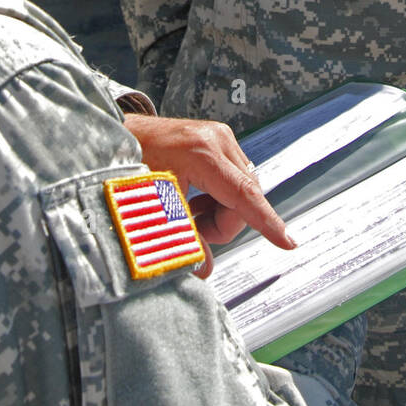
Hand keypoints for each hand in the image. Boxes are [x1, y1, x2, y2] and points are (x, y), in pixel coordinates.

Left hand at [123, 114, 295, 278]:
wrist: (118, 134)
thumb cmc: (129, 164)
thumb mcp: (154, 206)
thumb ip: (182, 239)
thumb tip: (204, 271)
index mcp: (203, 153)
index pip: (244, 194)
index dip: (265, 222)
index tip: (287, 242)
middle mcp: (218, 140)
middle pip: (244, 196)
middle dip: (225, 223)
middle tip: (194, 231)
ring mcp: (220, 138)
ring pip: (241, 189)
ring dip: (221, 212)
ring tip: (190, 215)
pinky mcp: (217, 141)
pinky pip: (232, 179)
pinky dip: (218, 198)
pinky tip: (194, 202)